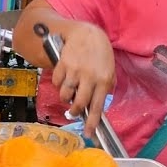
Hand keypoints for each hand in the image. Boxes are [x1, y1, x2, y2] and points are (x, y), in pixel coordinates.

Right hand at [50, 22, 114, 137]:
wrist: (87, 32)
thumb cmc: (100, 53)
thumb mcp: (109, 69)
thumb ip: (105, 86)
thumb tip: (98, 104)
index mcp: (104, 80)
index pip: (97, 107)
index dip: (92, 123)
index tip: (88, 134)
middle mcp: (90, 77)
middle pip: (79, 104)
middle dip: (75, 112)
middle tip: (74, 111)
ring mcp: (75, 71)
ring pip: (65, 95)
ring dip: (66, 98)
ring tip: (69, 92)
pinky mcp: (63, 65)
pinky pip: (57, 82)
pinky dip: (59, 84)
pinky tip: (64, 78)